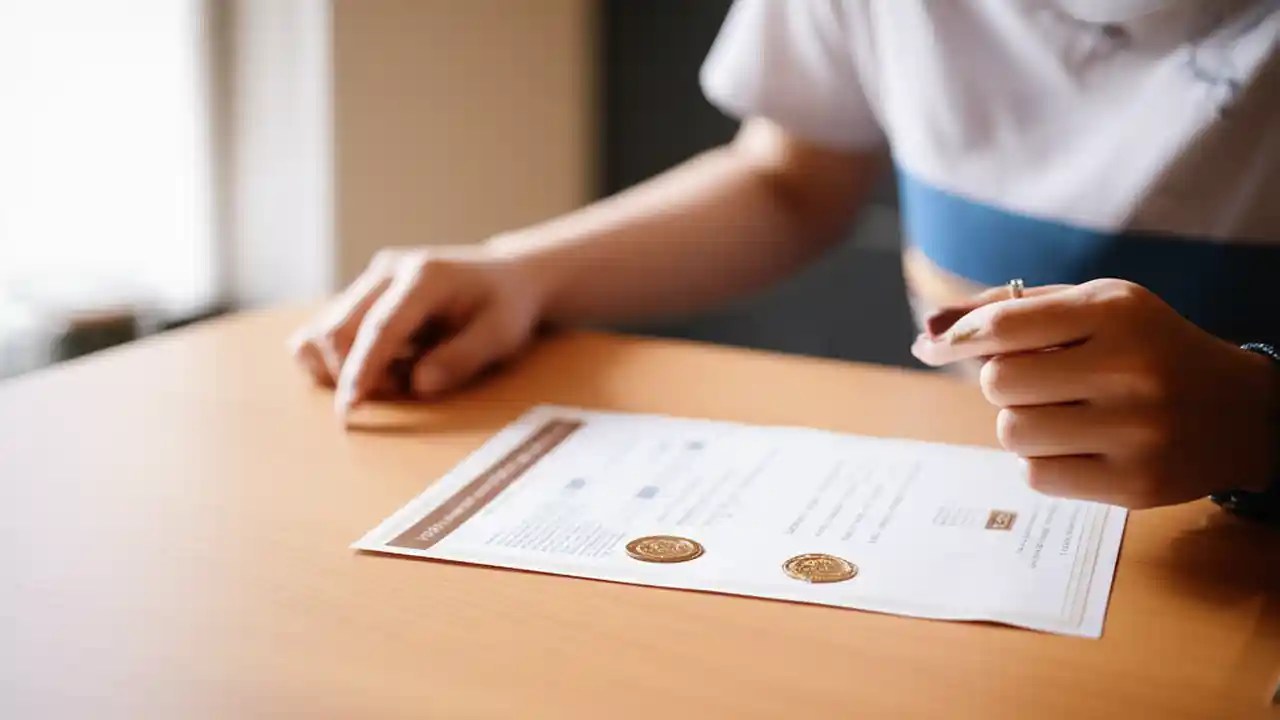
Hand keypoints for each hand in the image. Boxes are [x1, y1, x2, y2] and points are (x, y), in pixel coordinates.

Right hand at [288, 245, 545, 414]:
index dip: (362, 370)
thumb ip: (462, 358)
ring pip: (324, 331)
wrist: (505, 276)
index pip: (379, 328)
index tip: (350, 407)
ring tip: (395, 371)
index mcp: (424, 276)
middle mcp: (387, 271)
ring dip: (346, 366)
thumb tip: (417, 385)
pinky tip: (382, 360)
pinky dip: (342, 357)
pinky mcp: (360, 293)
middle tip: (402, 388)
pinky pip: (327, 331)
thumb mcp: (502, 335)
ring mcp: (369, 279)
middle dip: (355, 374)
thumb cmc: (505, 307)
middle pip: (338, 329)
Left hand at [911, 279, 1277, 508]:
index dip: (957, 337)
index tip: (936, 345)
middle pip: (998, 384)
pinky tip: (1083, 445)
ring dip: (1023, 424)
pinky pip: (1036, 476)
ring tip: (1067, 413)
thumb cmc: (1143, 348)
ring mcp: (1136, 432)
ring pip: (1012, 433)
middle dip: (1004, 383)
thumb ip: (1007, 312)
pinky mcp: (1134, 486)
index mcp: (1115, 312)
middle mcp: (1130, 369)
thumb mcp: (1091, 308)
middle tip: (1043, 381)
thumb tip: (925, 335)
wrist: (1239, 411)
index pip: (1003, 326)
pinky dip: (1043, 462)